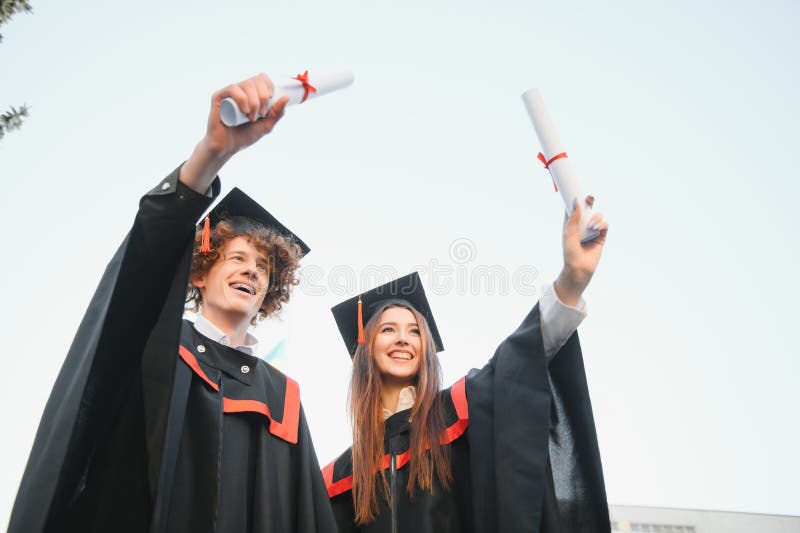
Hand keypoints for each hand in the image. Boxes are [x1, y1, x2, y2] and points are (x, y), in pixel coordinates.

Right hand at [180, 73, 288, 192]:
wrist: (227, 147)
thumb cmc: (245, 136)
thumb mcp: (266, 125)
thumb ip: (277, 114)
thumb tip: (286, 98)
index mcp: (250, 93)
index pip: (261, 78)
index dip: (269, 84)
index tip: (271, 98)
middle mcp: (240, 90)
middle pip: (255, 81)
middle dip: (263, 96)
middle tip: (262, 113)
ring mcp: (229, 93)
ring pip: (246, 84)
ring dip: (254, 101)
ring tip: (252, 117)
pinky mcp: (218, 97)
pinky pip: (232, 88)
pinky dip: (242, 98)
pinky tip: (245, 110)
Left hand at [554, 195, 607, 305]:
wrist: (579, 268)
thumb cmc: (570, 252)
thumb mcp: (569, 233)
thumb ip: (573, 218)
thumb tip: (577, 202)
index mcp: (571, 224)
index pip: (574, 209)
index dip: (576, 200)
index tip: (578, 191)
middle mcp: (582, 226)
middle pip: (587, 210)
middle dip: (589, 202)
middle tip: (590, 197)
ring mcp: (592, 231)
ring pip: (597, 216)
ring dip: (596, 217)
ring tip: (592, 224)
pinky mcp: (601, 237)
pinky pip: (604, 225)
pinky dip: (602, 224)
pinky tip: (597, 228)